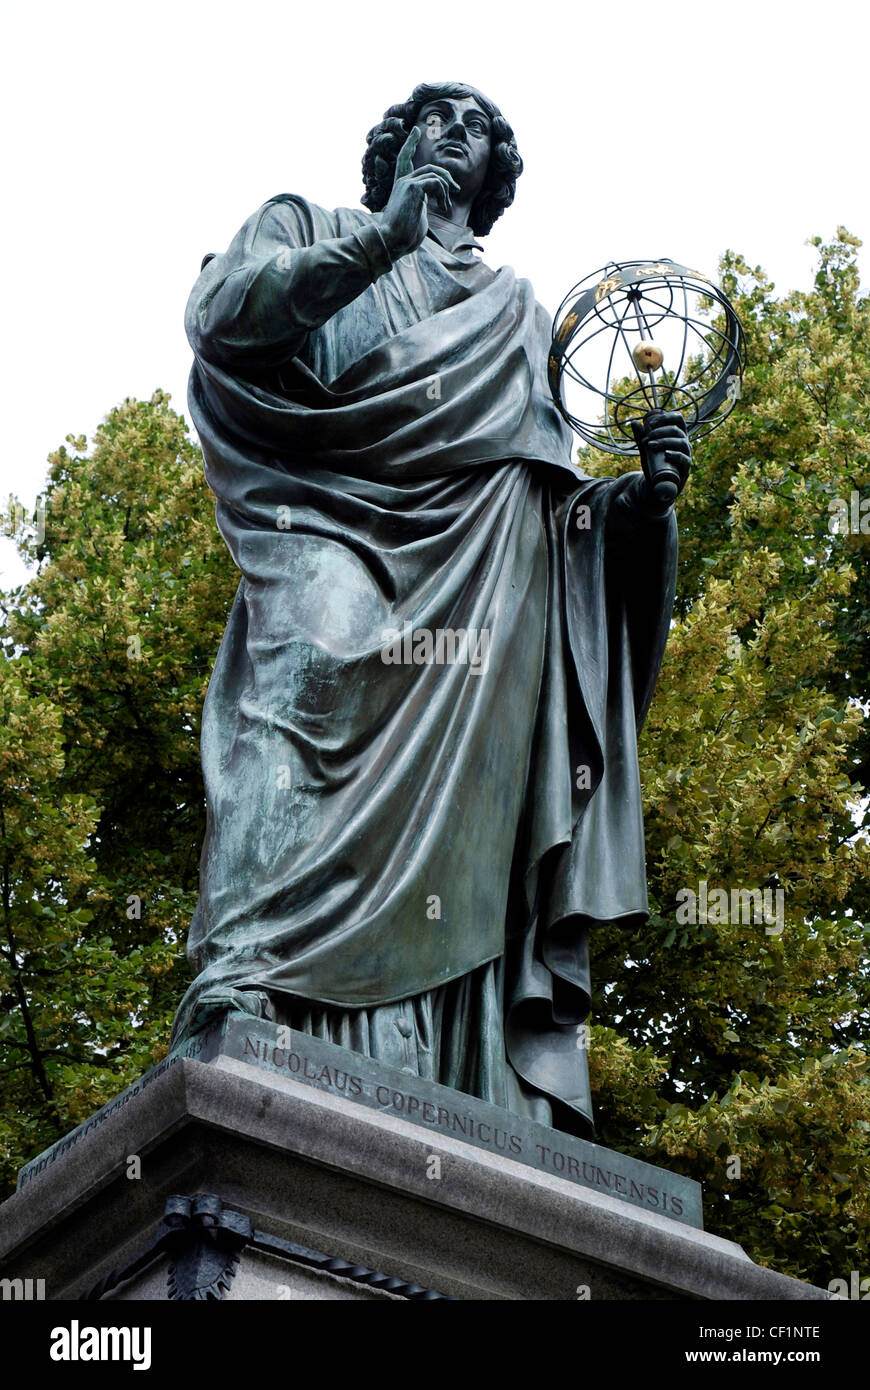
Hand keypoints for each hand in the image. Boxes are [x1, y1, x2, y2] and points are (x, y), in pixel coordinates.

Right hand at [378, 127, 460, 259]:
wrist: (392, 242)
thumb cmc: (404, 236)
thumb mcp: (417, 216)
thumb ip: (423, 203)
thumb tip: (435, 200)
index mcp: (401, 187)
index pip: (404, 160)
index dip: (410, 144)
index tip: (415, 131)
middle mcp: (402, 182)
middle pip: (429, 168)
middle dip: (445, 177)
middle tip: (456, 189)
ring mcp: (406, 183)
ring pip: (435, 175)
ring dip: (446, 190)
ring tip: (446, 207)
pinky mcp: (412, 188)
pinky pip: (435, 182)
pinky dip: (443, 194)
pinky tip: (443, 207)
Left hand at [630, 410, 691, 510]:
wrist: (655, 486)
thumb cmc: (653, 464)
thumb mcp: (646, 449)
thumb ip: (641, 437)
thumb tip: (633, 422)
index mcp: (677, 435)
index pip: (678, 419)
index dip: (665, 417)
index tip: (650, 423)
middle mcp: (684, 443)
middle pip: (677, 430)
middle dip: (660, 431)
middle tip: (646, 438)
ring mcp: (686, 456)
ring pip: (682, 443)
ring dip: (665, 441)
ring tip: (650, 445)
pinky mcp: (685, 469)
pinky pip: (685, 460)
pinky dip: (676, 455)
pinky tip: (666, 454)